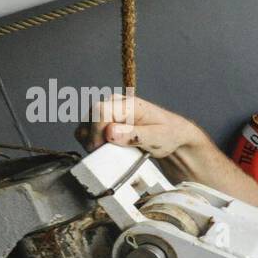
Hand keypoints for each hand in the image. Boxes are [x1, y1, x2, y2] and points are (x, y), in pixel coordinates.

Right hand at [75, 95, 203, 158]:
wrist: (172, 134)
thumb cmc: (167, 135)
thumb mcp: (157, 138)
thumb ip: (134, 135)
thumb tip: (110, 132)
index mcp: (129, 104)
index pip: (100, 111)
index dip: (96, 132)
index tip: (102, 148)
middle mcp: (115, 103)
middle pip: (90, 118)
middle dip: (94, 140)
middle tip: (109, 155)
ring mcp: (107, 110)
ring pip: (85, 125)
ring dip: (92, 142)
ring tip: (111, 153)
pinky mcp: (103, 120)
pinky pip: (86, 131)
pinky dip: (92, 143)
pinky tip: (106, 150)